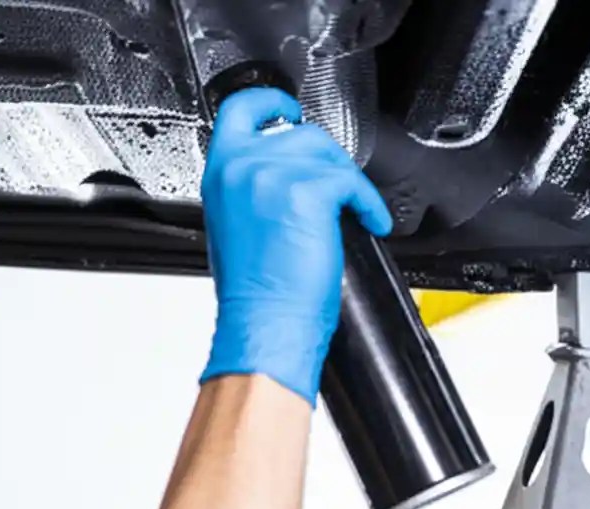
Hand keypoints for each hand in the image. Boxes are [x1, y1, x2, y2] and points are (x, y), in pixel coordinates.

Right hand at [199, 88, 393, 405]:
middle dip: (326, 159)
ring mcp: (273, 175)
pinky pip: (353, 182)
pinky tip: (369, 221)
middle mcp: (242, 167)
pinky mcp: (308, 191)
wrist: (263, 325)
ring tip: (353, 212)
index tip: (290, 111)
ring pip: (328, 153)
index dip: (272, 102)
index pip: (241, 110)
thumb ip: (251, 189)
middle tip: (335, 191)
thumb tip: (285, 178)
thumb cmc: (252, 293)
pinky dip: (369, 203)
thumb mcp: (235, 226)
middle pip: (299, 132)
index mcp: (220, 174)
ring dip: (348, 181)